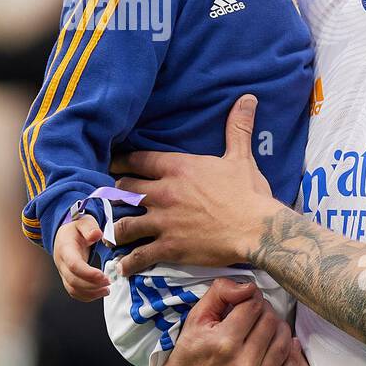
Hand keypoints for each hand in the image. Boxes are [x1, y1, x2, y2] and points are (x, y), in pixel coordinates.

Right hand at [52, 215, 109, 300]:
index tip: (103, 276)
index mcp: (65, 248)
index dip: (88, 273)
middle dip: (92, 285)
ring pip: (73, 289)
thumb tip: (96, 235)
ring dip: (90, 293)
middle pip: (73, 280)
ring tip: (107, 290)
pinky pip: (74, 292)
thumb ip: (90, 227)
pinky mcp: (68, 278)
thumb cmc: (76, 228)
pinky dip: (87, 296)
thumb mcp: (84, 221)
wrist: (65, 234)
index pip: (73, 265)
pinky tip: (99, 293)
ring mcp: (63, 272)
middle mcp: (62, 263)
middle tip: (109, 282)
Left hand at [112, 94, 276, 275]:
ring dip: (116, 228)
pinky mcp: (168, 247)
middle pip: (125, 189)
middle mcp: (164, 192)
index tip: (112, 163)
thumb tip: (248, 98)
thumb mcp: (241, 157)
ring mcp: (163, 221)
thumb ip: (237, 128)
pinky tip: (122, 266)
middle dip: (115, 193)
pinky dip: (128, 262)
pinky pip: (139, 255)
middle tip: (109, 197)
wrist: (256, 229)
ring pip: (124, 224)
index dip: (121, 161)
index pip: (138, 159)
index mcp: (178, 168)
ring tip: (110, 233)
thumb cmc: (249, 193)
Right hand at [153, 278, 302, 365]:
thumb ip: (220, 294)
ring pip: (282, 346)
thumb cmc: (188, 356)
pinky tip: (290, 346)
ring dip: (281, 330)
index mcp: (222, 343)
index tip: (249, 300)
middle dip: (266, 312)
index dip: (253, 298)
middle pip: (270, 324)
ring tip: (272, 327)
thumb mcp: (195, 319)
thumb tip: (248, 286)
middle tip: (259, 312)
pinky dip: (293, 357)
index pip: (253, 307)